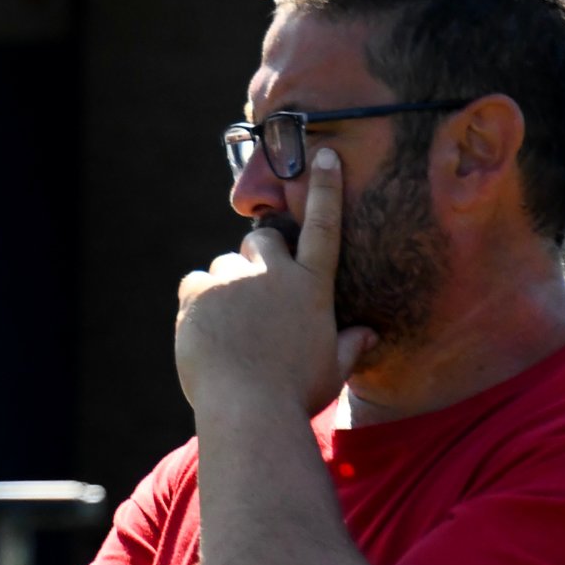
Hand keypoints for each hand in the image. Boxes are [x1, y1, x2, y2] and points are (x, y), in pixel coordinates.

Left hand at [174, 146, 377, 415]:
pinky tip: (204, 331)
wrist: (249, 411)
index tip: (323, 153)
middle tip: (253, 298)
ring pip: (223, 266)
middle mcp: (276, 274)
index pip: (325, 227)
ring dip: (224, 287)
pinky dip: (196, 302)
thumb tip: (371, 335)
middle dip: (257, 260)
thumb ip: (349, 346)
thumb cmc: (294, 397)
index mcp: (314, 288)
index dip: (325, 188)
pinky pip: (193, 282)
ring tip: (228, 330)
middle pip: (262, 241)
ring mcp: (237, 280)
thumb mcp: (331, 371)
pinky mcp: (200, 292)